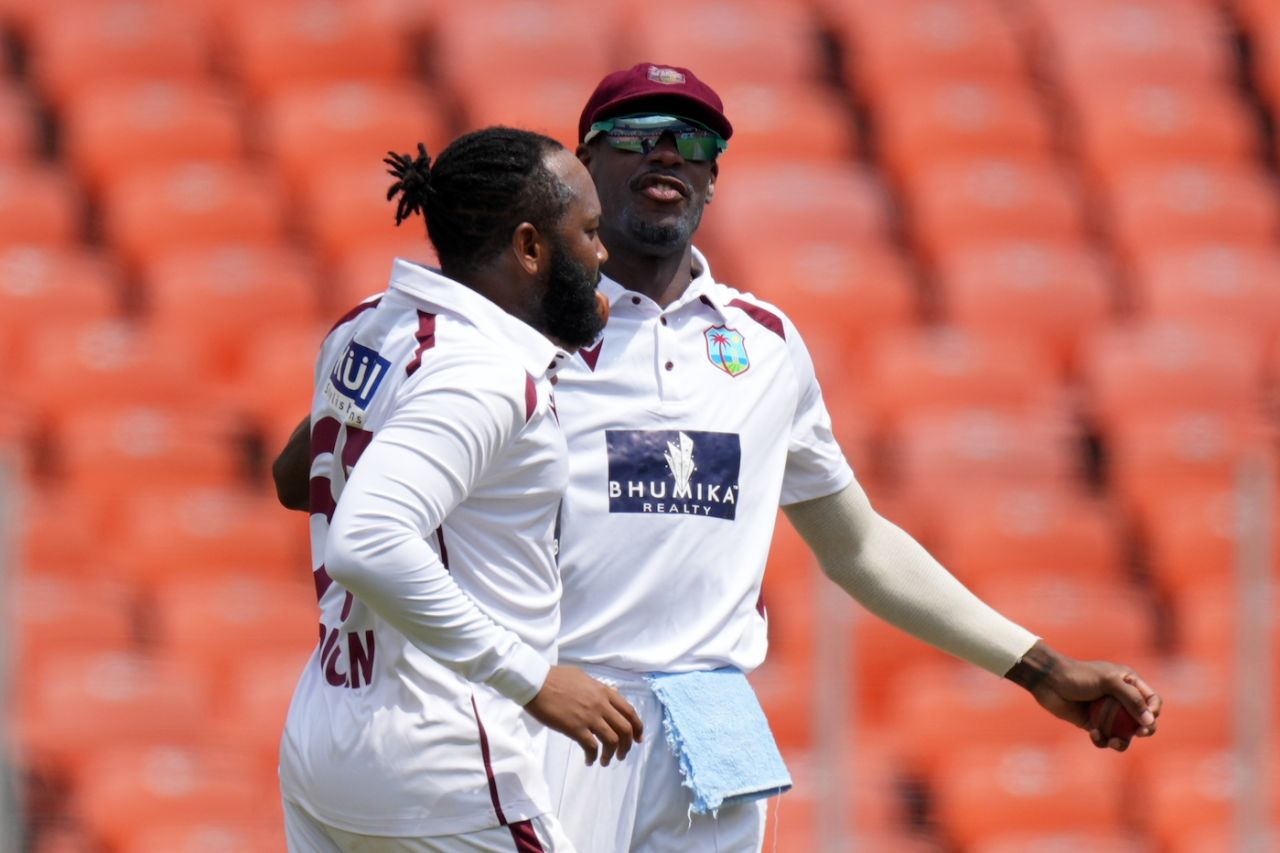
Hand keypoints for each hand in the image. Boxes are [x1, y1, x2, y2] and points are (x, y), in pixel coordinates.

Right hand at [524, 666, 643, 765]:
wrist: (536, 682)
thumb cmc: (555, 678)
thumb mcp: (583, 678)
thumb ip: (598, 688)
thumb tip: (608, 694)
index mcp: (604, 692)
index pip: (629, 712)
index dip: (637, 727)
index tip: (638, 739)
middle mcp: (601, 705)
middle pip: (625, 729)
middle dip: (627, 745)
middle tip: (622, 754)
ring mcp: (589, 717)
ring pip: (612, 741)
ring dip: (611, 754)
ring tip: (605, 760)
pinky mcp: (575, 728)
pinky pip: (591, 747)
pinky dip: (593, 757)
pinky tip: (589, 760)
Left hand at [1005, 640, 1161, 751]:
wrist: (1049, 682)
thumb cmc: (1078, 676)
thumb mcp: (1108, 681)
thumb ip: (1131, 699)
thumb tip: (1150, 721)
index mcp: (1128, 683)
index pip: (1152, 700)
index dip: (1154, 712)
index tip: (1147, 720)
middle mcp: (1121, 698)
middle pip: (1143, 720)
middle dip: (1144, 730)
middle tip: (1138, 734)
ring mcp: (1108, 713)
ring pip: (1126, 734)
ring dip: (1122, 742)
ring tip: (1113, 742)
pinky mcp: (1095, 724)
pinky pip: (1106, 738)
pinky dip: (1103, 740)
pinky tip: (1094, 734)